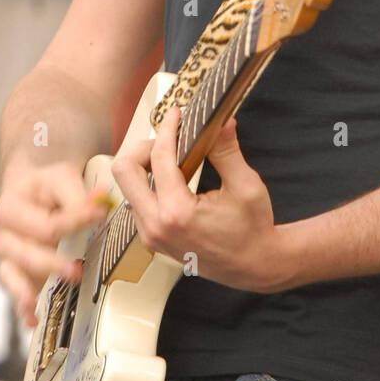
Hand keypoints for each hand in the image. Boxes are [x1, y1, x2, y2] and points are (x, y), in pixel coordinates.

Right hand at [0, 163, 107, 326]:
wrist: (27, 194)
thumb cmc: (44, 189)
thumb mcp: (60, 180)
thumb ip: (78, 195)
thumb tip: (99, 199)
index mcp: (10, 207)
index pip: (46, 224)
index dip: (75, 221)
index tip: (99, 216)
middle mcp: (3, 234)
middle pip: (29, 253)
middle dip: (54, 262)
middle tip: (77, 269)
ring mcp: (6, 257)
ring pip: (19, 274)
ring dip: (43, 281)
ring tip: (62, 287)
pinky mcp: (12, 273)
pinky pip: (13, 292)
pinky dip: (22, 307)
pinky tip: (32, 318)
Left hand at [112, 108, 291, 292]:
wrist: (255, 266)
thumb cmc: (253, 230)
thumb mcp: (246, 186)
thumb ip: (227, 151)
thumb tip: (221, 121)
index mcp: (177, 213)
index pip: (159, 159)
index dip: (168, 129)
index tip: (177, 114)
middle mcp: (156, 226)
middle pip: (124, 170)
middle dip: (143, 146)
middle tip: (168, 138)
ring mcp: (150, 236)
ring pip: (126, 186)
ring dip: (144, 164)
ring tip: (171, 155)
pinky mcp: (152, 239)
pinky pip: (136, 202)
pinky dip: (148, 182)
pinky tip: (171, 176)